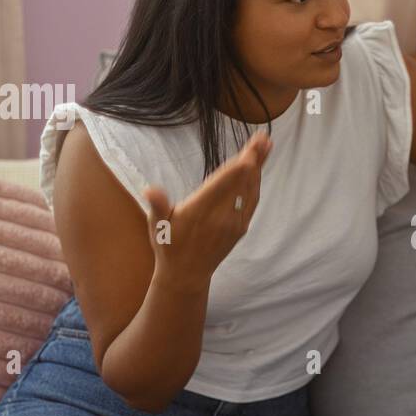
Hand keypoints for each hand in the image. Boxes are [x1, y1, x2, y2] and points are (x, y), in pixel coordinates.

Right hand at [142, 130, 271, 285]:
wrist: (186, 275)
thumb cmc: (168, 245)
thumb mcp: (157, 225)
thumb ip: (158, 205)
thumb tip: (150, 191)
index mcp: (201, 211)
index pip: (225, 183)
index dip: (240, 165)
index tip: (252, 149)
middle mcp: (222, 217)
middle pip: (242, 182)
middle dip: (254, 159)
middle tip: (263, 139)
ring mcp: (234, 223)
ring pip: (251, 190)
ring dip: (259, 168)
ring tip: (265, 148)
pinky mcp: (240, 229)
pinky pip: (252, 202)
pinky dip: (256, 184)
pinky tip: (257, 172)